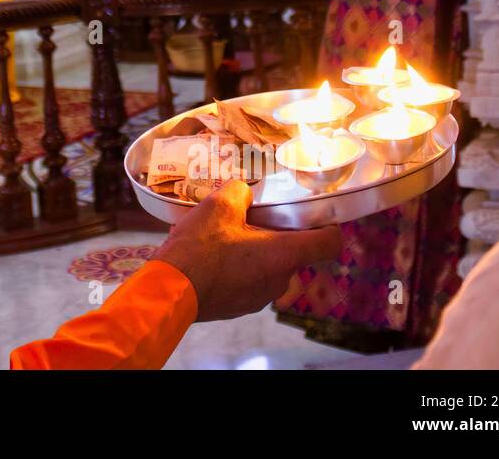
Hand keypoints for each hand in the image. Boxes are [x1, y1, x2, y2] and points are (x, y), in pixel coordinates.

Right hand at [151, 181, 341, 321]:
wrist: (169, 292)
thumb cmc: (199, 248)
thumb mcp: (218, 204)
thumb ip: (239, 191)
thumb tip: (243, 193)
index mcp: (284, 254)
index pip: (329, 243)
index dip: (328, 225)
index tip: (314, 215)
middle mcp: (280, 280)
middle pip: (291, 251)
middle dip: (271, 232)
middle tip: (244, 218)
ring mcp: (260, 297)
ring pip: (267, 265)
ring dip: (250, 250)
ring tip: (218, 237)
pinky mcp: (240, 307)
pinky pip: (247, 280)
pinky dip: (235, 267)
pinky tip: (208, 257)